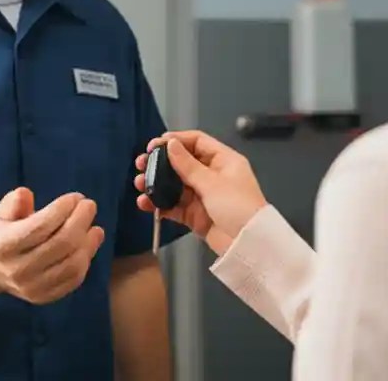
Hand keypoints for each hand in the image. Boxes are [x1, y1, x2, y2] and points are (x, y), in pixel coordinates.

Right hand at [0, 187, 105, 304]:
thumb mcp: (0, 213)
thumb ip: (14, 201)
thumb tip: (27, 195)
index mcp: (4, 245)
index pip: (40, 227)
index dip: (62, 209)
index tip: (76, 197)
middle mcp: (18, 269)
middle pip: (61, 244)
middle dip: (80, 221)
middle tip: (89, 205)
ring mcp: (31, 287)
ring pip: (71, 265)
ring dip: (88, 243)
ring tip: (95, 228)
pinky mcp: (42, 297)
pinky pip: (73, 280)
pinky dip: (85, 260)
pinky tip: (88, 245)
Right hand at [134, 131, 267, 255]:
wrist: (248, 246)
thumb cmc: (238, 207)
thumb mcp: (213, 183)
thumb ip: (188, 165)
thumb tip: (170, 144)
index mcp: (223, 161)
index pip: (196, 142)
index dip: (175, 140)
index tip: (154, 146)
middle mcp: (212, 175)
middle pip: (181, 163)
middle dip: (160, 163)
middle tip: (141, 164)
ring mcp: (202, 196)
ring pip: (174, 184)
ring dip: (155, 184)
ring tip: (139, 184)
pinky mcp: (195, 215)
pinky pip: (173, 205)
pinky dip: (159, 204)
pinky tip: (145, 203)